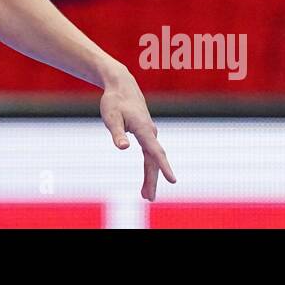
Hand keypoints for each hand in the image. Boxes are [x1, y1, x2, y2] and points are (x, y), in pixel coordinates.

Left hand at [99, 62, 176, 200]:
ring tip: (147, 195)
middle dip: (152, 179)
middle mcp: (150, 132)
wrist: (122, 86)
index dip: (163, 166)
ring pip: (153, 159)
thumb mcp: (111, 117)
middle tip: (149, 197)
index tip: (173, 180)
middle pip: (154, 159)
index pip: (155, 151)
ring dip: (151, 176)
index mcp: (143, 128)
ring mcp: (150, 133)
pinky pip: (151, 155)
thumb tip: (123, 148)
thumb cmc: (114, 101)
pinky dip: (150, 167)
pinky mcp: (146, 134)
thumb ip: (117, 133)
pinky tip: (148, 178)